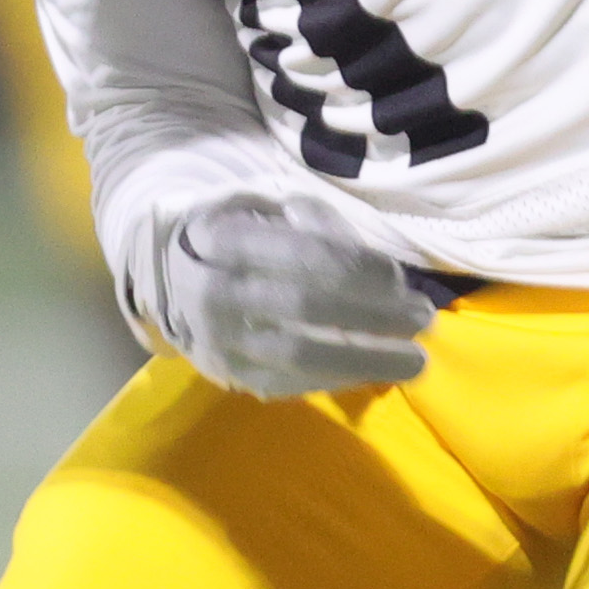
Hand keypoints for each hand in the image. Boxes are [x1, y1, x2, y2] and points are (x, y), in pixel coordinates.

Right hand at [125, 197, 434, 397]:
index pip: (305, 255)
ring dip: (365, 360)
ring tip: (413, 361)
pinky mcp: (224, 373)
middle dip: (373, 317)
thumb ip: (316, 221)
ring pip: (298, 356)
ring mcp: (216, 337)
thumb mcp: (264, 203)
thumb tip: (376, 266)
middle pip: (306, 307)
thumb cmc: (234, 231)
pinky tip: (371, 370)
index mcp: (225, 236)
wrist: (166, 272)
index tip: (401, 280)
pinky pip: (289, 384)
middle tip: (422, 320)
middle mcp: (214, 289)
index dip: (361, 270)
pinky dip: (337, 379)